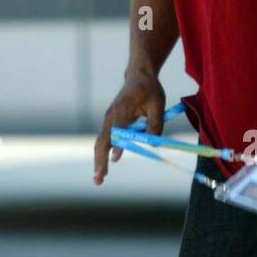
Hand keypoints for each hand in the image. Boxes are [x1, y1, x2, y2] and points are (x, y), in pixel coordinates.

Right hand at [93, 69, 165, 183]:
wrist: (139, 76)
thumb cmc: (149, 89)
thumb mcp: (158, 103)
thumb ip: (155, 123)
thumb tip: (153, 143)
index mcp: (122, 109)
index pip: (118, 130)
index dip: (117, 144)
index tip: (115, 159)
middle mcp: (111, 115)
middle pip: (102, 141)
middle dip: (100, 160)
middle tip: (100, 178)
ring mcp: (108, 120)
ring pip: (101, 143)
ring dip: (99, 161)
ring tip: (99, 179)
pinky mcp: (111, 123)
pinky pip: (105, 141)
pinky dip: (102, 154)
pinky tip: (103, 168)